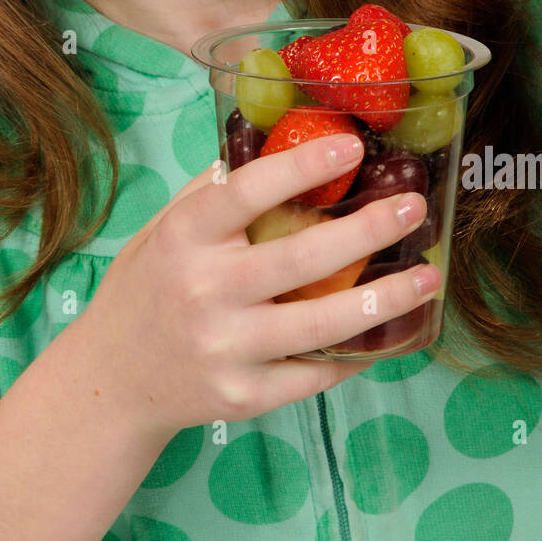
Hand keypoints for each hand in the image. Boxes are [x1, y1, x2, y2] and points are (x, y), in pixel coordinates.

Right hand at [83, 135, 437, 432]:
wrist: (113, 382)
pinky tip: (389, 330)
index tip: (352, 146)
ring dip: (384, 300)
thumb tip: (279, 143)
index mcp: (184, 237)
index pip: (247, 192)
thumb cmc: (149, 288)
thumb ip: (216, 192)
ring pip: (321, 325)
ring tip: (428, 277)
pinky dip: (357, 353)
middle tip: (413, 209)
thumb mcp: (163, 228)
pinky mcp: (243, 396)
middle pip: (301, 258)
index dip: (303, 166)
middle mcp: (204, 291)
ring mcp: (225, 349)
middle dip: (368, 231)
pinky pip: (314, 374)